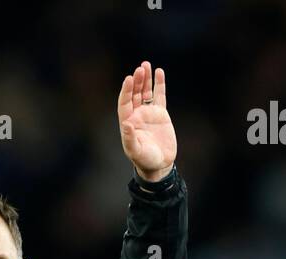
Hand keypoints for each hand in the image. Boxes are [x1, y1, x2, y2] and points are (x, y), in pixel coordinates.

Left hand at [118, 61, 176, 181]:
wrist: (159, 164)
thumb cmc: (144, 160)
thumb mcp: (135, 151)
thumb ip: (129, 138)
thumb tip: (126, 124)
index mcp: (128, 122)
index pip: (125, 102)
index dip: (126, 90)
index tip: (129, 78)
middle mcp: (136, 115)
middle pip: (134, 93)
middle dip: (136, 81)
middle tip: (140, 69)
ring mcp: (148, 113)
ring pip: (145, 92)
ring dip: (145, 79)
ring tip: (146, 65)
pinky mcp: (160, 114)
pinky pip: (159, 96)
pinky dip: (159, 84)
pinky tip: (159, 72)